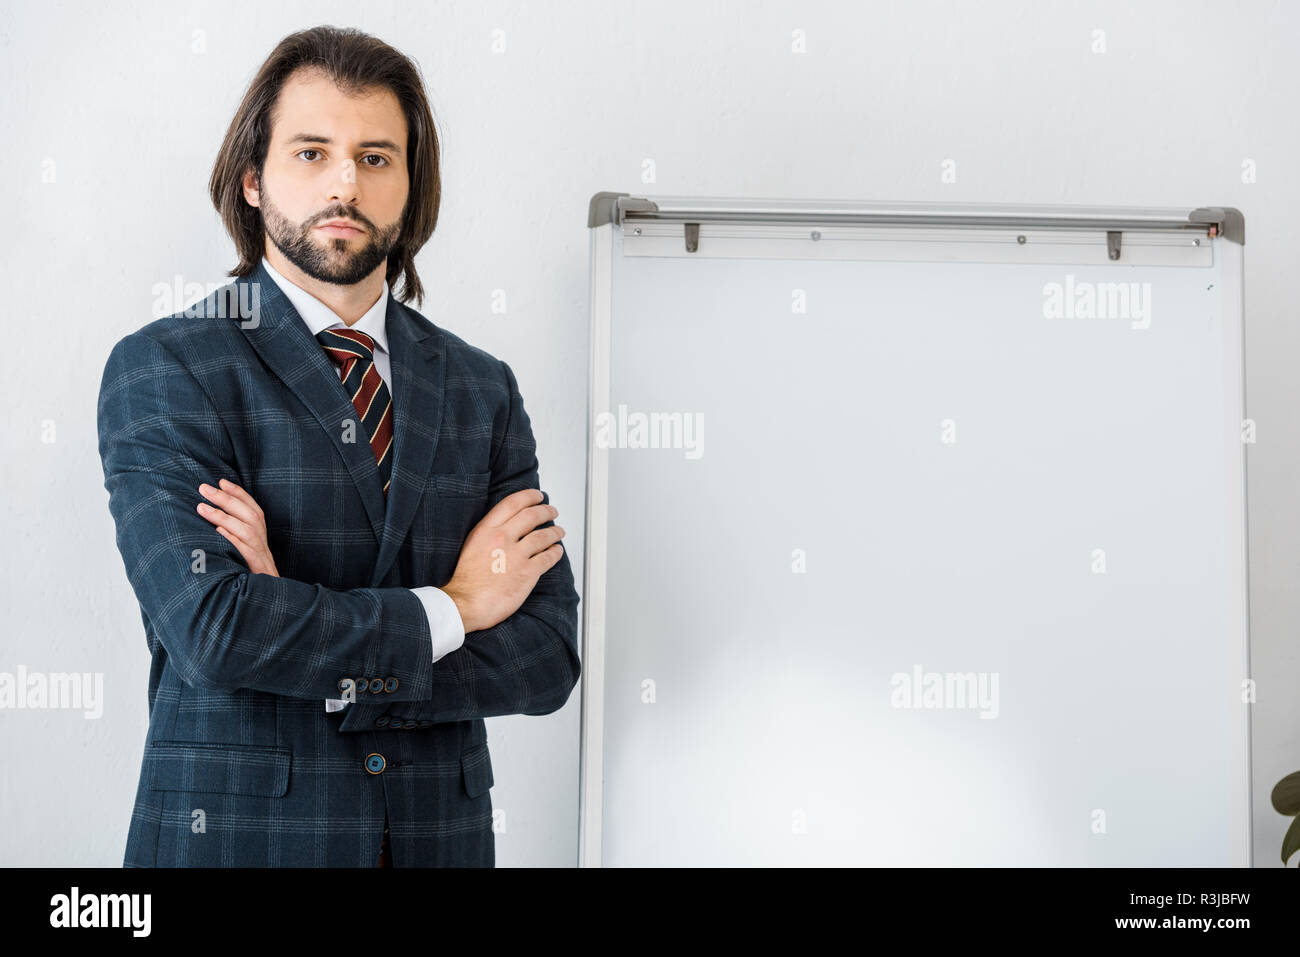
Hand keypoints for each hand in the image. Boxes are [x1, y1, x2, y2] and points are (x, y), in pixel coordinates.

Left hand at [197, 478, 280, 576]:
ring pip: (247, 531)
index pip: (253, 509)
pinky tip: (217, 532)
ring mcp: (260, 557)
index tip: (221, 481)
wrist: (265, 602)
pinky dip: (232, 540)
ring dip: (224, 517)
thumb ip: (235, 538)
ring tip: (201, 507)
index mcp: (260, 538)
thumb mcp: (244, 556)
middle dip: (227, 499)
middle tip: (203, 488)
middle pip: (250, 515)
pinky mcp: (255, 570)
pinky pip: (245, 552)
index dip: (239, 494)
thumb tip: (213, 524)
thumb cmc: (250, 579)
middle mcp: (262, 545)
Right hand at [441, 488, 564, 633]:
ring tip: (559, 532)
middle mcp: (502, 538)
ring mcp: (516, 555)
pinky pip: (548, 557)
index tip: (537, 496)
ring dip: (555, 532)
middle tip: (552, 511)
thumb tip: (505, 527)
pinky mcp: (527, 572)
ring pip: (543, 536)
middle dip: (546, 511)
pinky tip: (557, 551)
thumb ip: (488, 534)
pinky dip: (555, 552)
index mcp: (486, 530)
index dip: (529, 496)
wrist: (464, 604)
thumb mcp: (471, 546)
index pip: (512, 503)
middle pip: (532, 516)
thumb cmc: (465, 581)